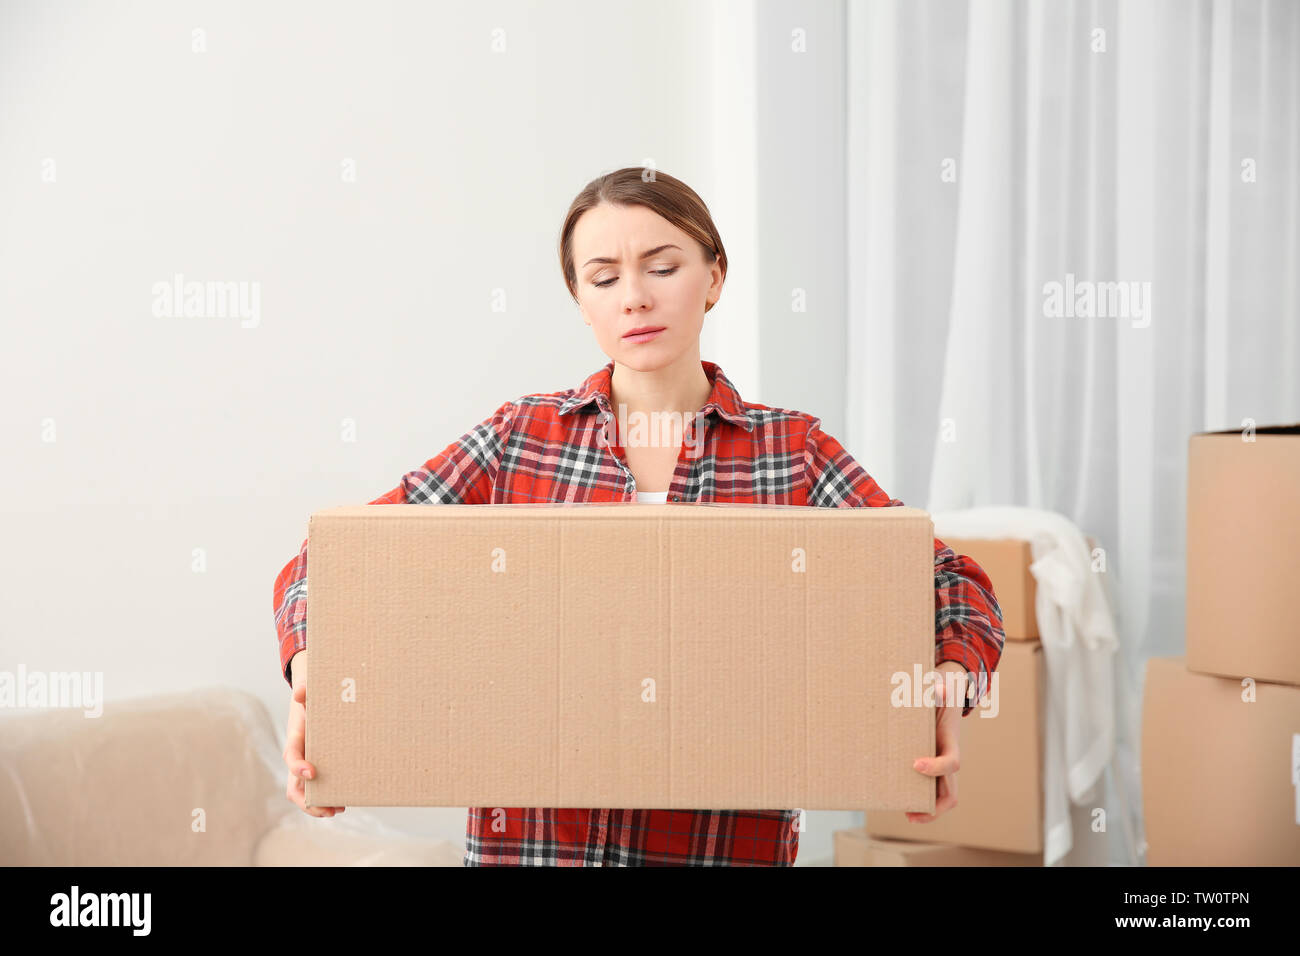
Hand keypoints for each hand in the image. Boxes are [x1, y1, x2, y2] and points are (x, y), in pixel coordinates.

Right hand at [283, 650, 345, 816]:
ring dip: (318, 806)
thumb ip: (306, 690)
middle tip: (328, 809)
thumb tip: (300, 692)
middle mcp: (298, 757)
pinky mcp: (319, 769)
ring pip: (305, 793)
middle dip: (308, 801)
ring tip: (338, 809)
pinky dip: (327, 799)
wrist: (315, 702)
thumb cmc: (313, 699)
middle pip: (294, 786)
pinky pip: (318, 790)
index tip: (312, 772)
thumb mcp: (310, 691)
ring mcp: (307, 765)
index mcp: (295, 739)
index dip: (298, 767)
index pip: (291, 757)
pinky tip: (343, 802)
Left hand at [906, 662, 964, 822]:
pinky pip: (928, 788)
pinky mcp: (929, 765)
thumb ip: (938, 687)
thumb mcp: (940, 685)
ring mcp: (940, 765)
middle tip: (911, 814)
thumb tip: (937, 690)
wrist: (945, 692)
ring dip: (926, 810)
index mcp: (951, 741)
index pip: (952, 763)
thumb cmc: (940, 689)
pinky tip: (898, 798)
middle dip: (934, 808)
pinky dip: (917, 798)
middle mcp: (948, 757)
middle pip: (951, 793)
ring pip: (941, 796)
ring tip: (905, 813)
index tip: (915, 764)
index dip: (937, 767)